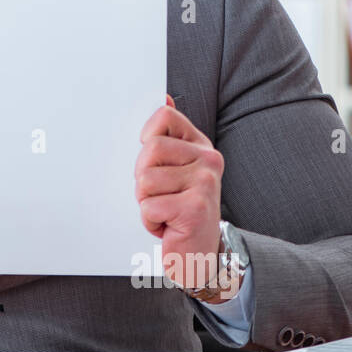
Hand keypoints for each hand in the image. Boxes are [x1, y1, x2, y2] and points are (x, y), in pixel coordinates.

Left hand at [134, 94, 225, 296]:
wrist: (199, 255)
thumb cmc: (180, 210)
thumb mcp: (175, 169)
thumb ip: (169, 135)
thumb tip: (164, 97)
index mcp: (201, 146)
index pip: (163, 117)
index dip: (147, 139)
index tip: (155, 162)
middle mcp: (209, 160)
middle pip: (149, 150)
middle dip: (142, 177)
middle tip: (160, 195)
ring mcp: (205, 183)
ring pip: (144, 181)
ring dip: (146, 202)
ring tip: (165, 211)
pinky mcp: (195, 208)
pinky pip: (148, 206)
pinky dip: (150, 221)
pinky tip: (168, 226)